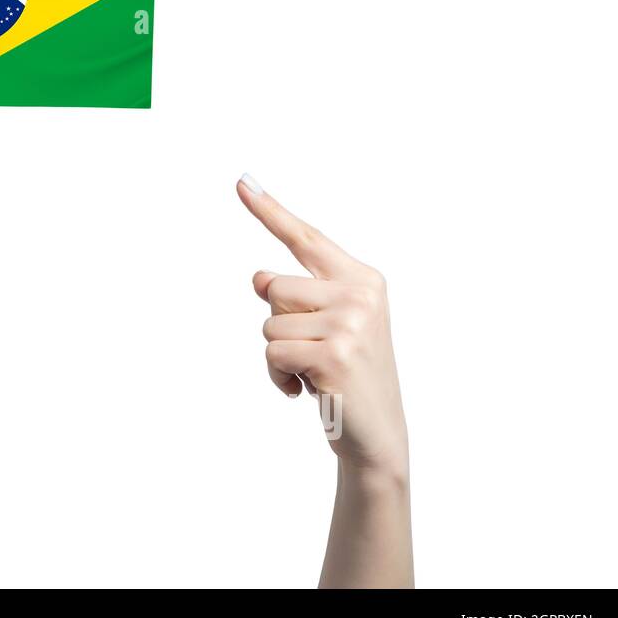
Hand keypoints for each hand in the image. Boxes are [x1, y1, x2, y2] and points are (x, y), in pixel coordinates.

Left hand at [238, 175, 406, 475]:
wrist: (377, 435)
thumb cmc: (348, 375)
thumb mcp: (330, 326)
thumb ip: (300, 295)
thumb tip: (260, 277)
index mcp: (362, 279)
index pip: (306, 238)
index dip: (269, 210)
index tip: (240, 182)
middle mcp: (360, 294)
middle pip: (272, 286)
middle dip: (280, 323)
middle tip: (313, 351)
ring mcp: (350, 323)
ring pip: (268, 323)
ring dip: (278, 355)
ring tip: (312, 372)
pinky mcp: (333, 354)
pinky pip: (272, 354)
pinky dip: (278, 378)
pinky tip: (306, 391)